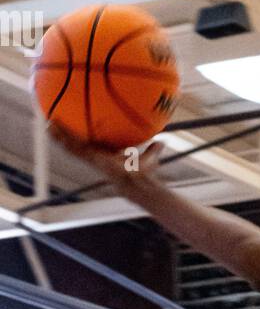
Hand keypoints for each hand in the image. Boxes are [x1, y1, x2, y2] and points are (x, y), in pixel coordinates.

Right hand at [49, 124, 163, 192]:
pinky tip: (55, 131)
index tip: (78, 129)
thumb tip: (162, 141)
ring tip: (49, 124)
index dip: (85, 138)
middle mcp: (98, 158)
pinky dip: (64, 139)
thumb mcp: (150, 158)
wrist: (140, 184)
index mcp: (108, 156)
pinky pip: (75, 148)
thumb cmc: (144, 175)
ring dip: (60, 136)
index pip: (94, 145)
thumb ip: (154, 150)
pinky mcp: (91, 159)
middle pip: (78, 145)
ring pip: (72, 146)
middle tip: (55, 124)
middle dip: (67, 136)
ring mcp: (93, 159)